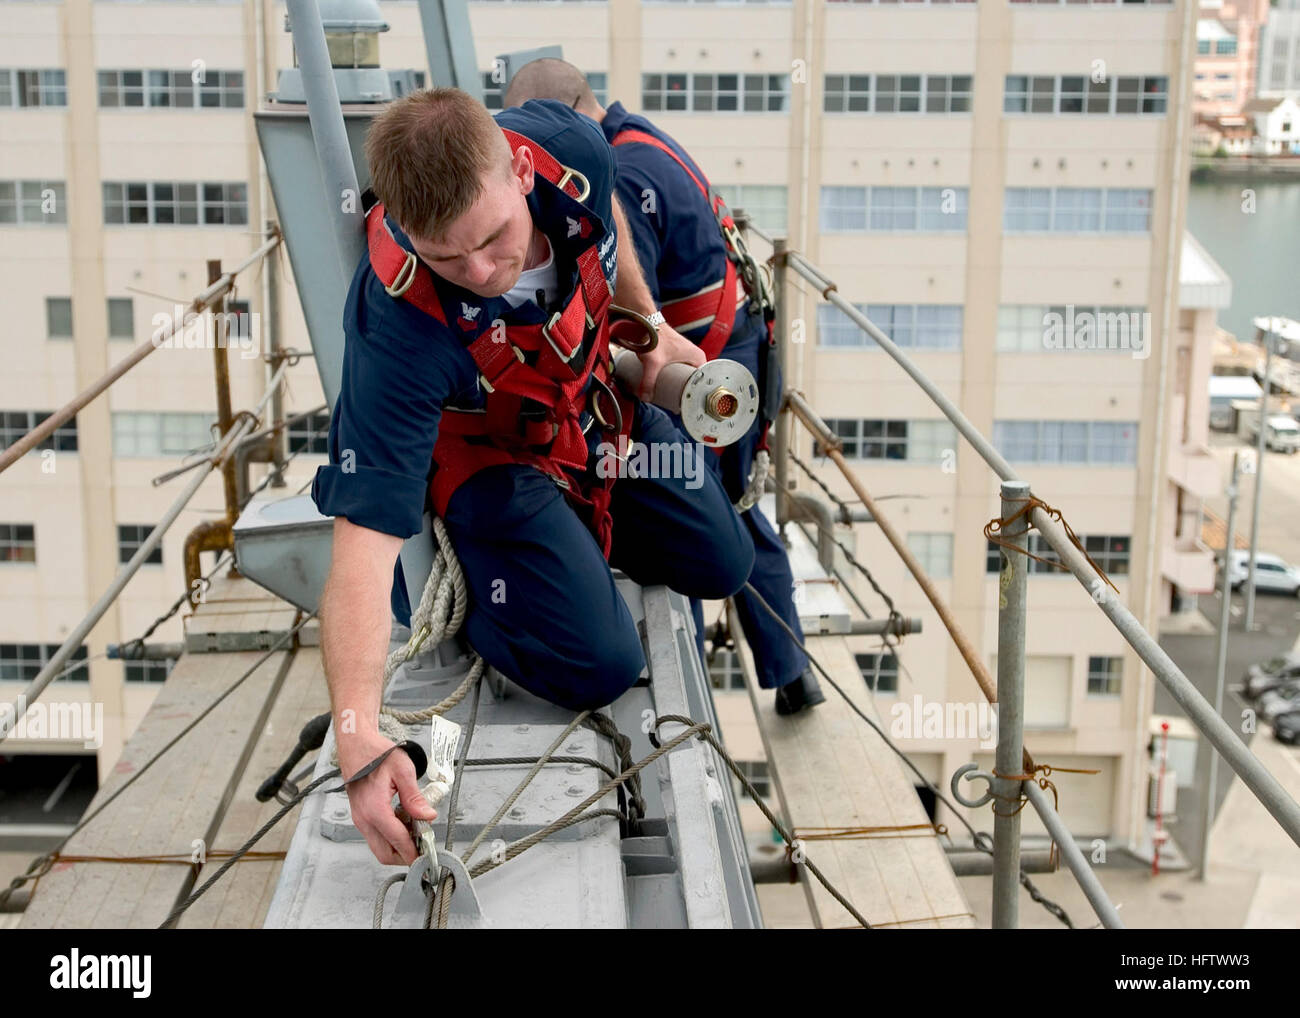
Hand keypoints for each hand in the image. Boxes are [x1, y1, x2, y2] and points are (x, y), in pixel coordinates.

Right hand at [336, 729, 437, 865]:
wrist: (356, 746)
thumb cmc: (377, 754)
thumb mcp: (403, 771)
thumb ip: (415, 797)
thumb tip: (428, 816)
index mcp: (375, 810)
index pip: (397, 841)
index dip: (414, 852)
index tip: (426, 856)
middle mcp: (364, 819)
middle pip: (384, 854)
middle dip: (404, 856)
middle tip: (422, 846)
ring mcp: (360, 819)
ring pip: (378, 847)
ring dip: (397, 846)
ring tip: (415, 831)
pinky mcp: (360, 816)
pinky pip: (375, 836)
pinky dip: (389, 837)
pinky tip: (403, 822)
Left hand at [635, 323, 705, 401]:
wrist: (646, 321)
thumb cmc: (654, 336)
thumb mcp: (652, 363)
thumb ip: (648, 381)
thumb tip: (645, 397)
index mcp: (698, 358)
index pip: (702, 382)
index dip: (695, 394)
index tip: (687, 405)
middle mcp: (695, 356)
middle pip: (693, 381)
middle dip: (686, 392)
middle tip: (677, 404)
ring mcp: (686, 355)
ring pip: (685, 376)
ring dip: (680, 387)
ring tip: (672, 399)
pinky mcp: (676, 355)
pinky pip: (679, 371)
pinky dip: (675, 379)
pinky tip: (668, 388)